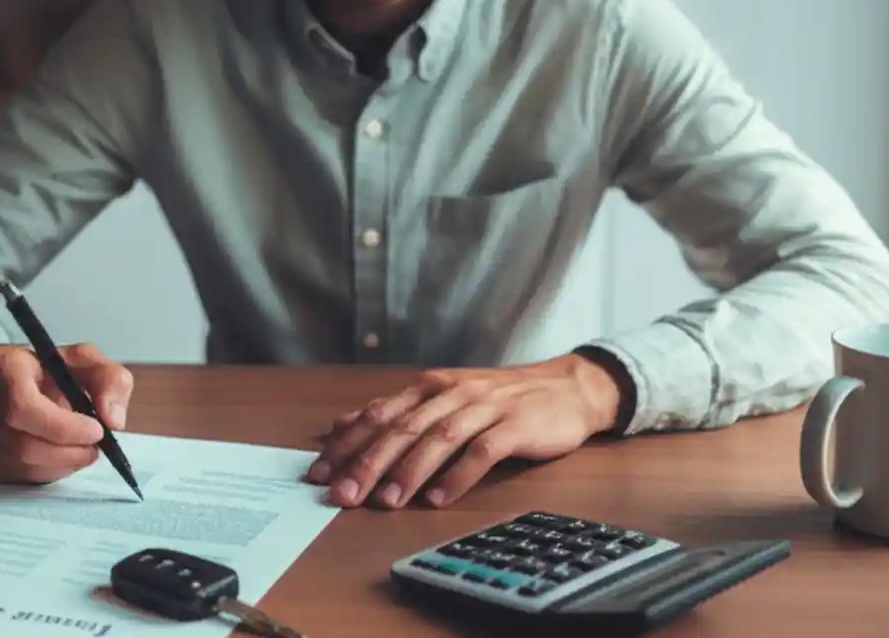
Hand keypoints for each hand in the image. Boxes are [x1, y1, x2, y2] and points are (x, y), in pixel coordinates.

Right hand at [0, 343, 133, 483]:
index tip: (97, 430)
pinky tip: (59, 459)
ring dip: (61, 465)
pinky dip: (45, 473)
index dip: (64, 427)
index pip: (24, 407)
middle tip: (94, 448)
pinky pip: (14, 478)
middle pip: (23, 445)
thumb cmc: (41, 369)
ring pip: (20, 467)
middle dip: (70, 452)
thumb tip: (114, 421)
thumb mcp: (82, 359)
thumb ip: (108, 380)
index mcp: (4, 369)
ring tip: (80, 451)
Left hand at [305, 354, 625, 508]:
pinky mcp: (516, 425)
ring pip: (438, 439)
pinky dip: (457, 476)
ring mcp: (485, 407)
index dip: (347, 444)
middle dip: (369, 462)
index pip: (379, 414)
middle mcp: (452, 393)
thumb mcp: (445, 398)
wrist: (568, 388)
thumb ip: (397, 412)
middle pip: (403, 428)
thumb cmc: (501, 399)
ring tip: (386, 501)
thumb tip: (343, 425)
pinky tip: (438, 498)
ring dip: (409, 471)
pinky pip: (482, 452)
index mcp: (430, 386)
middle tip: (344, 494)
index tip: (320, 473)